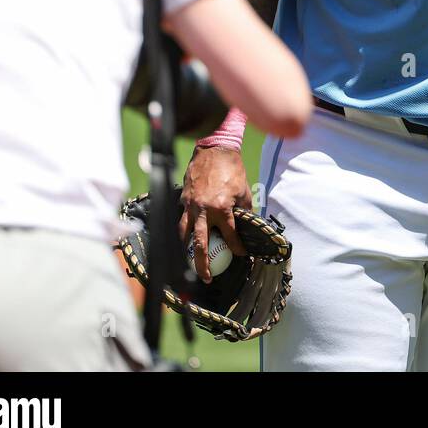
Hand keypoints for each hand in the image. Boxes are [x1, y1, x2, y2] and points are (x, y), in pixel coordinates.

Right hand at [179, 147, 252, 282]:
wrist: (214, 149)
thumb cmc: (232, 169)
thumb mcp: (244, 190)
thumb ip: (244, 209)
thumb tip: (247, 224)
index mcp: (223, 208)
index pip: (230, 235)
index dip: (236, 248)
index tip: (240, 255)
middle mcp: (204, 210)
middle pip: (200, 244)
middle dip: (202, 264)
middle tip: (206, 277)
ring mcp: (191, 205)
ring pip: (184, 234)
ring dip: (186, 252)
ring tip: (189, 265)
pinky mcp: (183, 199)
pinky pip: (180, 220)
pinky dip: (182, 232)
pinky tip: (183, 240)